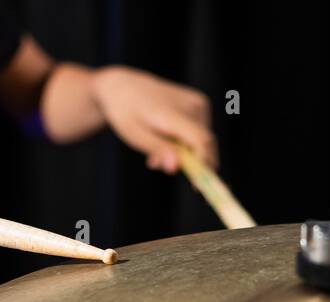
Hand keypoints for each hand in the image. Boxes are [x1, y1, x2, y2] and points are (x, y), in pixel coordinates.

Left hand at [91, 66, 215, 173]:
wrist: (124, 86)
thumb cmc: (126, 113)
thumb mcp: (135, 135)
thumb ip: (158, 150)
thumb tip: (175, 168)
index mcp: (170, 112)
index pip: (201, 140)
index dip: (204, 164)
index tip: (197, 186)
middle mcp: (190, 104)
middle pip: (204, 145)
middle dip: (189, 163)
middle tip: (156, 164)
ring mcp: (198, 102)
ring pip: (202, 141)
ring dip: (186, 154)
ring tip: (156, 152)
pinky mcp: (201, 103)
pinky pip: (200, 133)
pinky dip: (187, 143)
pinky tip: (166, 139)